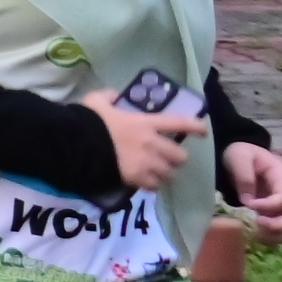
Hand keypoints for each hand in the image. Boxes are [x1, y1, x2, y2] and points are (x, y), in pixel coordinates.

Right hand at [79, 91, 209, 194]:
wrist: (78, 145)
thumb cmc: (89, 121)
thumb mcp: (96, 102)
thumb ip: (108, 96)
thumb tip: (114, 96)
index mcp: (145, 123)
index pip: (178, 123)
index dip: (194, 127)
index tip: (203, 130)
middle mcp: (152, 144)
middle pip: (180, 156)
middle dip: (176, 158)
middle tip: (168, 157)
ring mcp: (146, 163)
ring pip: (169, 173)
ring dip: (164, 172)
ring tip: (155, 172)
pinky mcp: (137, 178)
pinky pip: (154, 186)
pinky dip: (151, 184)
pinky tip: (144, 181)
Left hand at [225, 136, 281, 240]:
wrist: (238, 158)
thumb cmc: (240, 153)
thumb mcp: (239, 155)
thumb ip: (244, 174)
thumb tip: (248, 200)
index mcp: (281, 176)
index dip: (270, 205)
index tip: (250, 205)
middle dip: (279, 224)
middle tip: (259, 224)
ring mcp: (280, 205)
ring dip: (277, 235)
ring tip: (258, 235)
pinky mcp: (272, 214)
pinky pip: (279, 230)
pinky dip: (271, 237)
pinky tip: (257, 237)